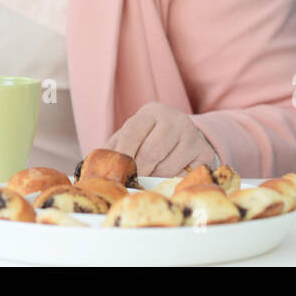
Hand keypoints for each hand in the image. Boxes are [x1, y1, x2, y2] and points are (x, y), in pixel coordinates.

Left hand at [104, 102, 219, 176]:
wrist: (185, 139)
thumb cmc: (149, 141)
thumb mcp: (131, 138)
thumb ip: (113, 149)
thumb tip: (91, 168)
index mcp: (151, 112)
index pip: (133, 130)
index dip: (124, 152)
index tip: (118, 171)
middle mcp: (174, 118)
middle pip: (152, 150)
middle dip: (139, 171)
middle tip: (132, 183)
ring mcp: (192, 134)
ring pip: (168, 166)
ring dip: (155, 179)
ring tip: (148, 182)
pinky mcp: (204, 152)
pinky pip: (186, 174)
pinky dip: (173, 182)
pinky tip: (168, 181)